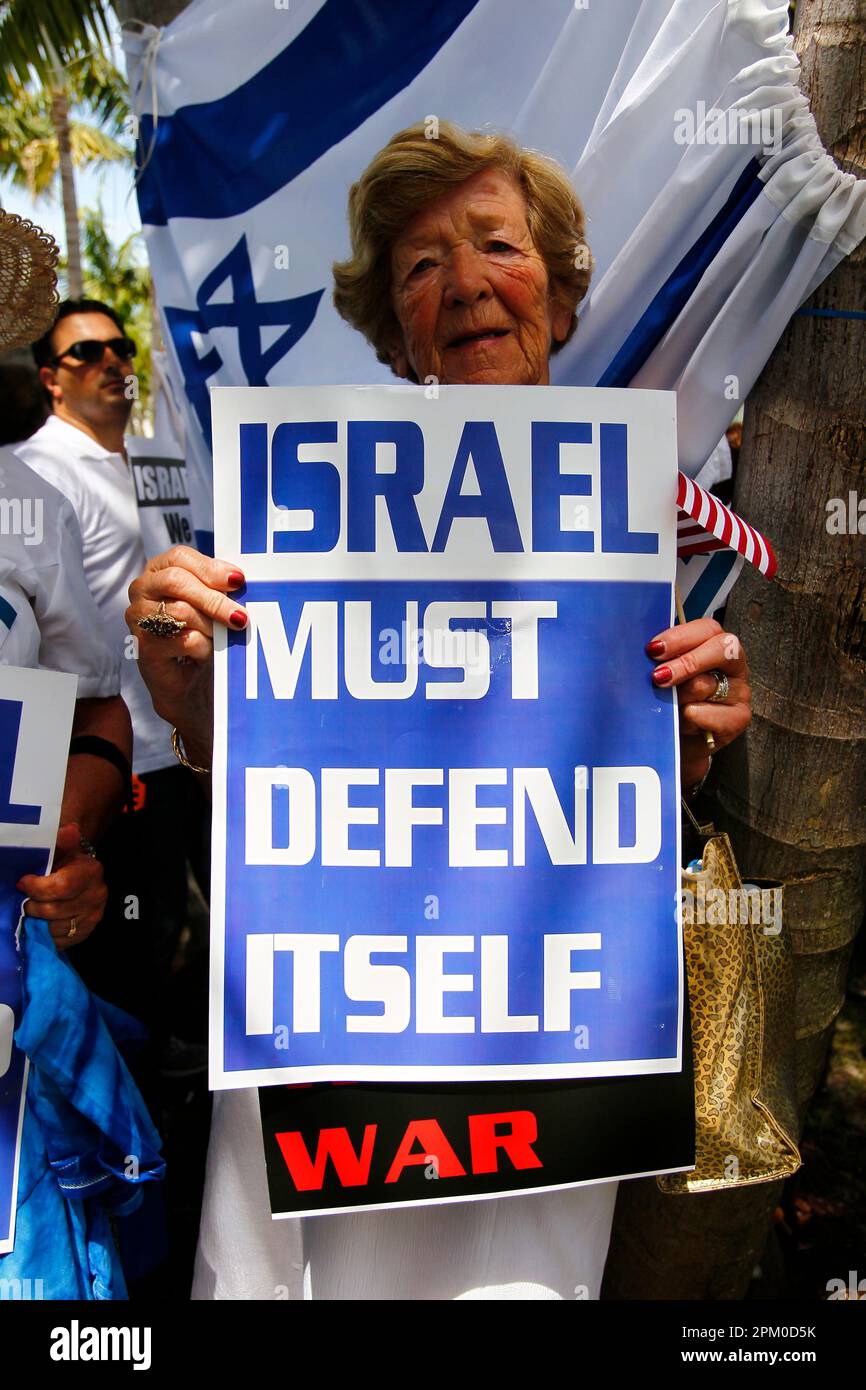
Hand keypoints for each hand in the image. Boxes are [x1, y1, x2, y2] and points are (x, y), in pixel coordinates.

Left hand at [17, 823, 106, 950]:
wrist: (79, 874)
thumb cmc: (64, 859)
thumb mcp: (61, 846)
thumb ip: (62, 839)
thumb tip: (69, 831)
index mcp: (91, 871)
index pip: (60, 887)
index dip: (36, 888)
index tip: (22, 882)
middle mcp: (97, 895)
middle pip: (53, 911)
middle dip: (32, 906)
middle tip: (23, 900)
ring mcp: (93, 916)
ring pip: (54, 929)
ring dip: (37, 922)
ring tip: (31, 910)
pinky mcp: (86, 933)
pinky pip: (59, 941)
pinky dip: (45, 935)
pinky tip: (40, 922)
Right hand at [125, 545, 245, 758]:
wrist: (190, 681)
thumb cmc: (202, 634)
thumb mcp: (211, 605)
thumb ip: (218, 588)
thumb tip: (238, 580)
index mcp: (158, 570)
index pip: (179, 556)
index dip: (210, 568)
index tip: (238, 581)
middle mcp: (142, 589)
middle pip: (176, 581)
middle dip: (214, 599)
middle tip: (240, 616)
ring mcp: (138, 618)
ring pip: (180, 611)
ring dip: (210, 626)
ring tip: (221, 637)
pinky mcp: (144, 647)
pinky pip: (183, 640)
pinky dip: (204, 648)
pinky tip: (207, 653)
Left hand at [645, 618, 750, 794]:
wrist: (676, 743)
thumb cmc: (669, 702)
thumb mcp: (664, 675)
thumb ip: (662, 658)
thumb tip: (647, 650)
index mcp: (715, 646)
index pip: (708, 629)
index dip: (680, 637)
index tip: (653, 649)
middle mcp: (733, 666)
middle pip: (722, 649)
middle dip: (686, 662)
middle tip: (658, 677)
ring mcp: (740, 692)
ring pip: (708, 685)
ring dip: (680, 696)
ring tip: (668, 706)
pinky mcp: (739, 718)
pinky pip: (711, 714)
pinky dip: (691, 719)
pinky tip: (684, 724)